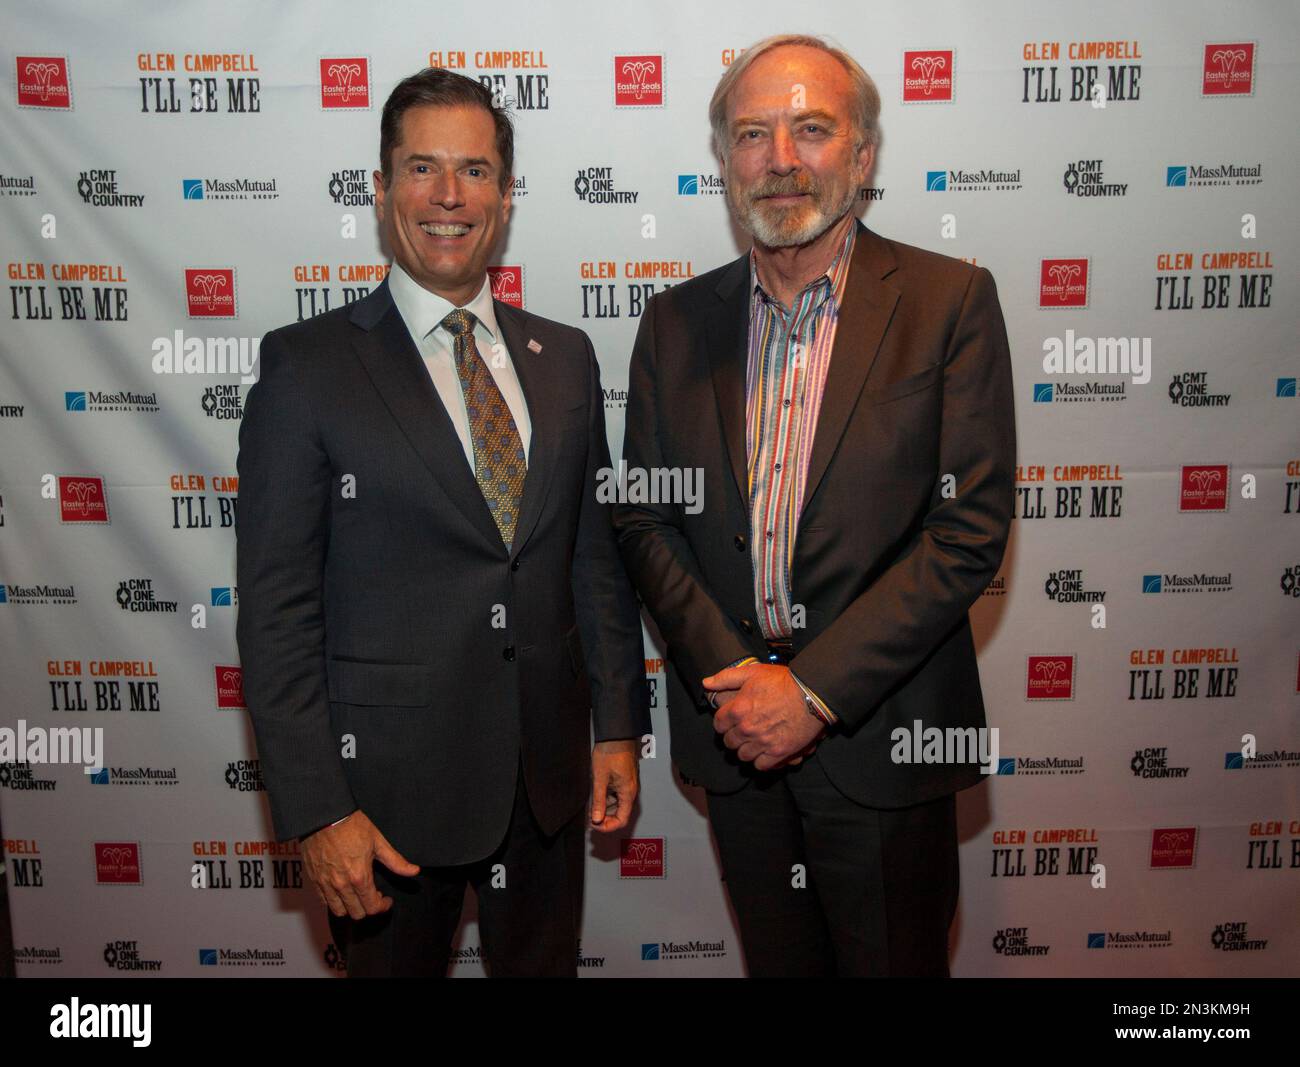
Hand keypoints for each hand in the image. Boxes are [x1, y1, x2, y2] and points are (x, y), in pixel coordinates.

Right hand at [301, 810, 419, 919]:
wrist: (324, 815)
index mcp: (359, 877)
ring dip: (351, 908)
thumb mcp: (378, 841)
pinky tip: (342, 890)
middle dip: (368, 908)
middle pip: (357, 913)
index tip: (386, 900)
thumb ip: (396, 861)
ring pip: (339, 911)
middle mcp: (341, 885)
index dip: (383, 906)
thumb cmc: (352, 825)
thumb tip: (414, 871)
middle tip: (373, 895)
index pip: (372, 907)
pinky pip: (324, 901)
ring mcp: (325, 884)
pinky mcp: (314, 880)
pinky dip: (334, 901)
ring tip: (357, 895)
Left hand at [590, 738, 638, 831]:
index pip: (621, 820)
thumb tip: (595, 819)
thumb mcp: (600, 779)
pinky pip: (616, 795)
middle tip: (589, 816)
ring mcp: (627, 786)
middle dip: (604, 818)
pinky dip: (606, 799)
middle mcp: (630, 792)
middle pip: (620, 814)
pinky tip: (595, 795)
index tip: (594, 825)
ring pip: (617, 805)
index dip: (607, 827)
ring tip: (590, 805)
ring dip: (604, 808)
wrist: (616, 734)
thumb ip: (598, 801)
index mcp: (627, 793)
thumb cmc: (610, 753)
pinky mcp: (623, 780)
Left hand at [705, 663, 826, 770]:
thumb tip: (706, 683)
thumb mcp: (752, 672)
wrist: (811, 693)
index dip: (723, 722)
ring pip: (743, 756)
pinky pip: (760, 765)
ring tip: (753, 742)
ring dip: (746, 749)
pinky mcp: (778, 752)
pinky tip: (765, 752)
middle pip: (729, 742)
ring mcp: (763, 742)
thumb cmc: (783, 681)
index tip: (730, 721)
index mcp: (738, 709)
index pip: (718, 724)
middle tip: (742, 731)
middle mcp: (747, 729)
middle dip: (734, 736)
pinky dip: (760, 760)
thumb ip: (726, 678)